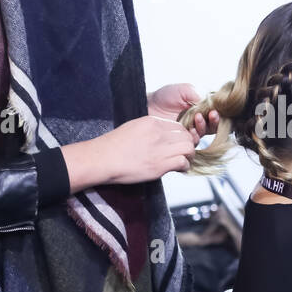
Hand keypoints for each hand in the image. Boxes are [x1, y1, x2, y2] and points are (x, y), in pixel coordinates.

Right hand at [68, 114, 195, 187]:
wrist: (103, 159)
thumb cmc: (114, 146)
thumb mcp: (134, 127)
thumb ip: (151, 129)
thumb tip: (163, 135)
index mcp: (152, 122)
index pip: (179, 126)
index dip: (181, 136)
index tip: (177, 144)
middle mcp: (158, 133)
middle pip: (186, 136)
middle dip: (187, 144)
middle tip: (183, 153)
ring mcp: (160, 149)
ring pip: (189, 148)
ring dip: (188, 155)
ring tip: (182, 161)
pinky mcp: (159, 165)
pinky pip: (183, 162)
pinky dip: (184, 166)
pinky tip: (178, 169)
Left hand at [148, 83, 218, 145]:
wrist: (148, 106)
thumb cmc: (165, 96)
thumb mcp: (183, 90)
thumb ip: (197, 95)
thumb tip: (210, 103)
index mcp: (201, 108)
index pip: (216, 112)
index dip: (218, 112)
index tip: (215, 110)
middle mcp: (198, 120)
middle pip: (214, 124)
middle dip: (215, 121)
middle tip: (212, 115)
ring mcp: (191, 130)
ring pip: (205, 133)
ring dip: (204, 126)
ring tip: (198, 117)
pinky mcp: (183, 139)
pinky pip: (194, 140)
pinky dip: (195, 134)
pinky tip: (191, 129)